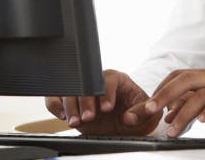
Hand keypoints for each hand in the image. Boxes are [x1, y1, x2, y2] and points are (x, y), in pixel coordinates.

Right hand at [45, 69, 160, 135]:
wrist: (128, 126)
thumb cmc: (139, 114)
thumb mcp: (149, 114)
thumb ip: (142, 113)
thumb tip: (129, 117)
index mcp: (118, 79)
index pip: (109, 80)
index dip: (106, 93)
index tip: (106, 109)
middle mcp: (98, 83)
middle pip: (86, 84)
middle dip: (86, 102)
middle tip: (88, 118)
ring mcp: (84, 93)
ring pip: (70, 91)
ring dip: (69, 106)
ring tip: (75, 122)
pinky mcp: (72, 104)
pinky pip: (55, 98)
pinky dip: (55, 106)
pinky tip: (63, 117)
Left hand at [128, 68, 204, 143]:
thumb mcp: (204, 108)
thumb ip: (185, 107)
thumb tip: (161, 113)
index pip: (179, 75)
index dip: (161, 88)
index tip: (148, 105)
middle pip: (186, 79)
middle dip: (165, 94)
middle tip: (150, 111)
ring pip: (201, 94)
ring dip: (183, 113)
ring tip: (173, 131)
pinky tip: (200, 122)